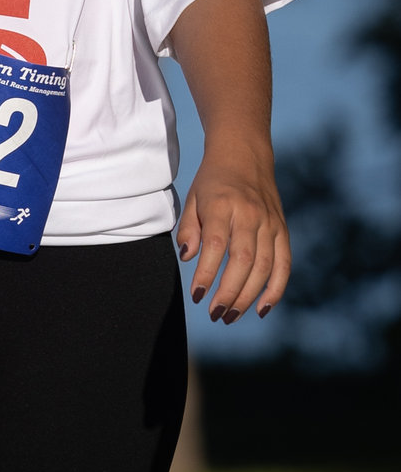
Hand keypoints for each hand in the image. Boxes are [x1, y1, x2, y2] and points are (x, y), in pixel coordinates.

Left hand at [178, 139, 290, 321]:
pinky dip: (276, 289)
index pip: (216, 245)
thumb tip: (188, 258)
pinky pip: (284, 264)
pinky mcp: (282, 230)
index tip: (197, 295)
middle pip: (244, 261)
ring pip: (265, 267)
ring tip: (231, 316)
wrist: (245, 155)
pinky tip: (262, 309)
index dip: (208, 273)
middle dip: (229, 292)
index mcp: (223, 206)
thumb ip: (189, 228)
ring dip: (249, 296)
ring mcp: (270, 223)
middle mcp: (250, 215)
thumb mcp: (192, 198)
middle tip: (216, 314)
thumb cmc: (212, 181)